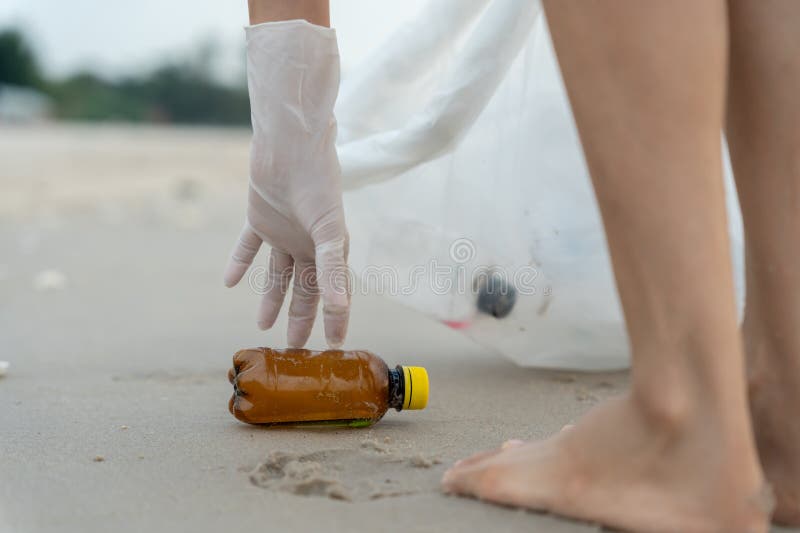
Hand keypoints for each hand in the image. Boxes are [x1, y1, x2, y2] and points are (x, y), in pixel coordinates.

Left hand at [224, 20, 349, 348]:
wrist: (291, 144)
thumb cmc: (318, 182)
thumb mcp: (329, 230)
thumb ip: (333, 268)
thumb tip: (341, 307)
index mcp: (330, 250)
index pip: (334, 292)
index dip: (336, 318)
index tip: (334, 346)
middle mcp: (308, 245)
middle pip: (303, 290)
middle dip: (300, 318)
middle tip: (293, 347)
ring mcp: (284, 232)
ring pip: (277, 275)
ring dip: (271, 299)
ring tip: (263, 326)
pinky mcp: (260, 218)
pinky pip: (248, 247)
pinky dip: (240, 263)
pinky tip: (229, 283)